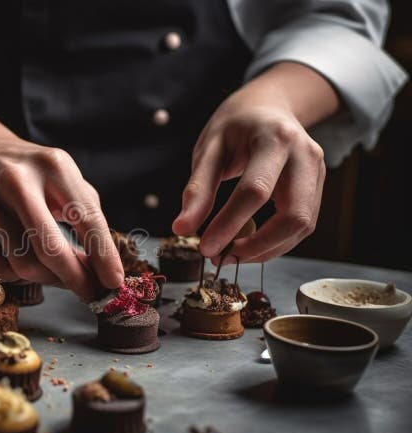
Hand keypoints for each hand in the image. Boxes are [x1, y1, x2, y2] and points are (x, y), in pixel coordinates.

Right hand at [0, 91, 123, 299]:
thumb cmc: (29, 170)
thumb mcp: (62, 176)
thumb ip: (85, 212)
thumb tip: (103, 265)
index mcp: (53, 165)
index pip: (86, 218)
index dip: (103, 255)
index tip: (114, 282)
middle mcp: (18, 180)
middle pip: (49, 248)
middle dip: (75, 277)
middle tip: (90, 293)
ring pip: (23, 263)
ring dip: (49, 279)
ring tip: (61, 276)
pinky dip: (21, 276)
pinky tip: (30, 266)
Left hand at [173, 62, 337, 263]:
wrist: (270, 105)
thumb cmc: (235, 124)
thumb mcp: (209, 147)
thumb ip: (198, 188)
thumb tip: (182, 228)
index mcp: (275, 138)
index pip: (256, 190)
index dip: (230, 224)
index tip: (205, 247)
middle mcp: (305, 154)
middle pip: (294, 215)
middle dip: (258, 246)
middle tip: (222, 258)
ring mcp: (317, 171)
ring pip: (303, 225)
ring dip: (268, 249)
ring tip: (232, 254)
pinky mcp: (318, 185)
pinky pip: (303, 224)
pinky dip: (276, 242)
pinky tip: (250, 245)